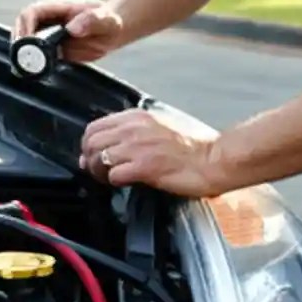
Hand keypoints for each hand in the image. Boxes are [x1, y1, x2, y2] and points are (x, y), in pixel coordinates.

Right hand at [12, 0, 124, 62]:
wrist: (111, 32)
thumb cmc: (109, 21)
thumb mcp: (106, 19)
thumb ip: (92, 21)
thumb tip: (73, 29)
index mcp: (56, 9)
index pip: (30, 13)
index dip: (25, 27)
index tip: (27, 43)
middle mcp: (47, 20)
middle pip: (21, 27)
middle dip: (19, 44)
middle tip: (24, 61)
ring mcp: (46, 35)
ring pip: (24, 42)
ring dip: (22, 54)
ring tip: (27, 68)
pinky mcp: (50, 50)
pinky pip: (35, 55)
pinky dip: (32, 64)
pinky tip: (35, 73)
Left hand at [78, 109, 226, 197]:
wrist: (213, 160)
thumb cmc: (190, 148)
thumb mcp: (157, 128)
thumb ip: (132, 133)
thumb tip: (107, 148)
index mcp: (136, 117)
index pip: (95, 127)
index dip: (88, 145)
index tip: (92, 156)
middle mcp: (133, 128)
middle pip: (91, 142)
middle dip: (89, 159)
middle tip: (97, 171)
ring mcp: (138, 146)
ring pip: (98, 158)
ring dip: (99, 172)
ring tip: (108, 179)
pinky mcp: (145, 166)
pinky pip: (114, 174)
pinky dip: (113, 181)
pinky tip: (123, 183)